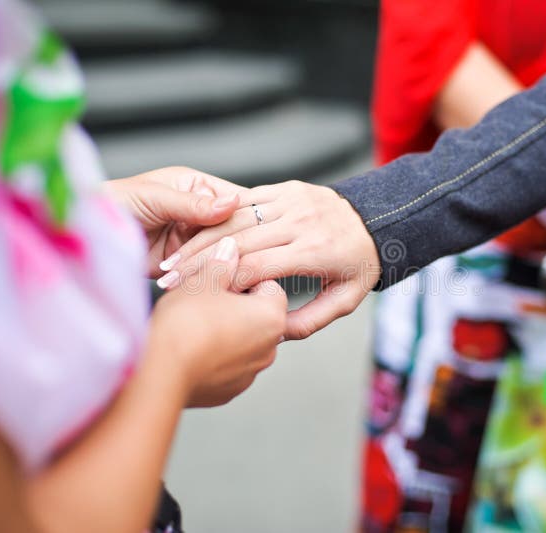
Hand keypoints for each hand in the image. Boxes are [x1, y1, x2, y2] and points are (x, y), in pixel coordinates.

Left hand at [104, 166, 246, 276]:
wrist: (85, 234)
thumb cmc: (113, 202)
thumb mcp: (155, 198)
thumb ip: (194, 203)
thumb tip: (232, 202)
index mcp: (196, 186)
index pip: (234, 199)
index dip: (246, 214)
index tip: (257, 228)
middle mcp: (198, 211)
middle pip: (231, 227)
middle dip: (232, 242)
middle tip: (239, 254)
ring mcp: (192, 237)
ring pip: (221, 250)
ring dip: (218, 261)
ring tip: (223, 270)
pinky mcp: (183, 261)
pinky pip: (204, 268)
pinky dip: (206, 274)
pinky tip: (211, 278)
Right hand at [148, 237, 286, 406]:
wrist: (159, 371)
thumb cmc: (184, 325)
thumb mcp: (203, 281)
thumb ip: (223, 263)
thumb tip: (230, 250)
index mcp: (272, 317)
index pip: (269, 285)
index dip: (244, 277)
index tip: (222, 279)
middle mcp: (269, 348)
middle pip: (258, 314)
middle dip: (237, 304)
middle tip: (206, 298)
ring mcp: (250, 372)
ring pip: (243, 340)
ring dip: (227, 329)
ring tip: (196, 322)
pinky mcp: (230, 389)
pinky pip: (228, 364)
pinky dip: (215, 354)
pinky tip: (192, 345)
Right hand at [160, 180, 380, 339]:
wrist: (378, 219)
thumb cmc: (360, 264)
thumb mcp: (345, 300)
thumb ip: (310, 320)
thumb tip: (273, 332)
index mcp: (316, 250)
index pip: (256, 265)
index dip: (219, 282)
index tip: (191, 296)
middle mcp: (302, 220)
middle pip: (238, 240)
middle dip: (197, 262)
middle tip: (166, 280)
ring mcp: (293, 199)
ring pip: (235, 217)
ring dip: (199, 238)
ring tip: (172, 259)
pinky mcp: (286, 187)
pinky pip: (245, 199)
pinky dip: (216, 216)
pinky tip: (192, 232)